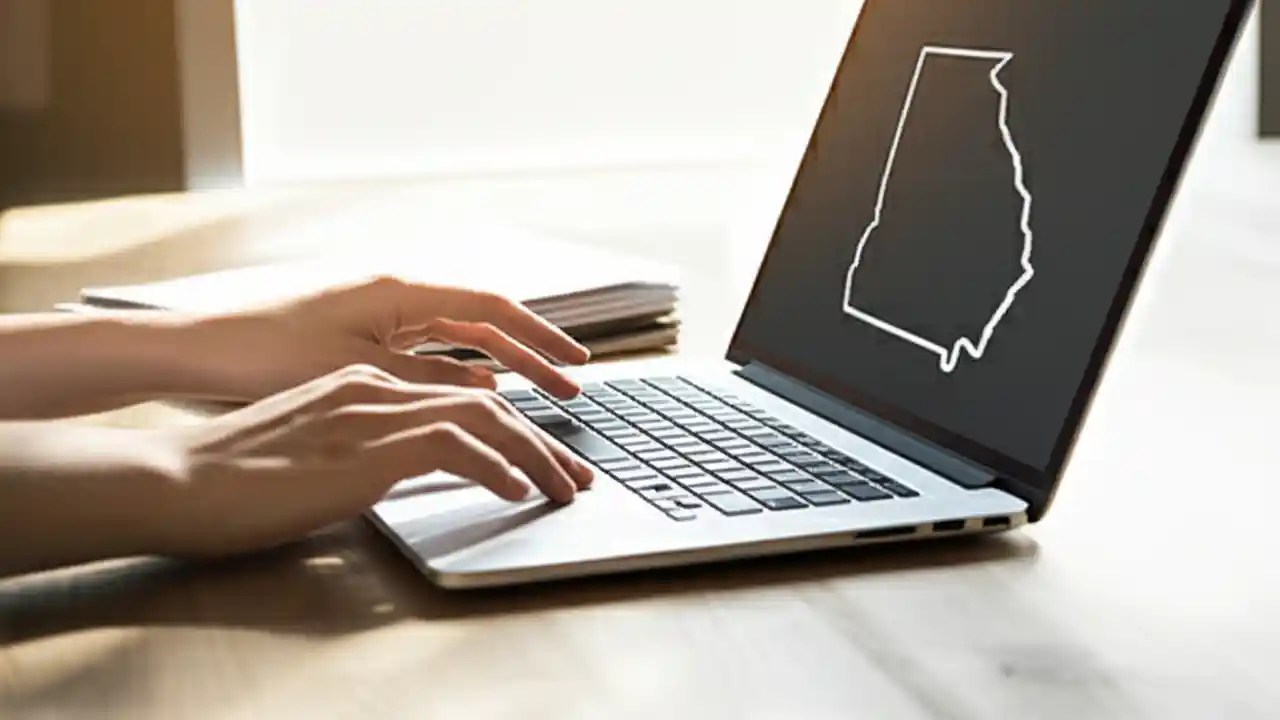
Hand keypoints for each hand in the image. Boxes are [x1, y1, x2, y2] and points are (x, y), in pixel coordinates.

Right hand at [153, 364, 593, 557]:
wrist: (178, 479)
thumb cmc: (235, 476)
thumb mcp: (314, 453)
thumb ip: (364, 450)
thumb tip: (406, 470)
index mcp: (362, 383)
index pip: (458, 395)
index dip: (511, 426)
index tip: (543, 457)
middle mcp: (374, 387)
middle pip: (485, 402)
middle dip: (540, 441)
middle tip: (575, 475)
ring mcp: (371, 410)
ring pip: (484, 417)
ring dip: (534, 455)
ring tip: (563, 487)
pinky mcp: (368, 445)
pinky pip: (457, 446)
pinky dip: (496, 467)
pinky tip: (516, 492)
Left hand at [185, 276, 589, 403]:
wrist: (198, 349)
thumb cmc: (268, 354)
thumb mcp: (358, 371)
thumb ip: (427, 377)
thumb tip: (488, 386)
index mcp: (400, 293)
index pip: (491, 308)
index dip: (540, 336)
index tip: (577, 362)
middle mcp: (395, 296)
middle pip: (482, 323)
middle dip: (531, 354)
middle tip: (573, 386)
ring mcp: (378, 315)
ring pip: (459, 339)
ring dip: (501, 365)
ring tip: (539, 394)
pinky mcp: (360, 337)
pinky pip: (429, 351)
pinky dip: (461, 370)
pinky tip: (477, 391)